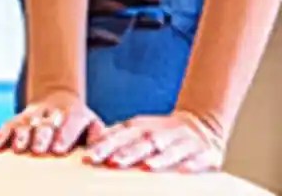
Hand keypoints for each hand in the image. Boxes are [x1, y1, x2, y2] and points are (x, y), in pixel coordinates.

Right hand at [0, 90, 105, 155]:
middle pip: (45, 123)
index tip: (59, 149)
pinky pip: (7, 125)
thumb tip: (101, 147)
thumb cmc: (78, 120)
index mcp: (73, 113)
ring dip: (21, 136)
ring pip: (25, 123)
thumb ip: (97, 134)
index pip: (70, 123)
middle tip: (38, 149)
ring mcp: (33, 114)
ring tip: (18, 148)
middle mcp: (51, 112)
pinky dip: (0, 136)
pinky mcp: (18, 118)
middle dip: (41, 136)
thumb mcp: (92, 122)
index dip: (64, 135)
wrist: (58, 96)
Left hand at [84, 111, 224, 172]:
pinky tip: (182, 171)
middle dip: (126, 152)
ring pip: (169, 149)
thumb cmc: (159, 133)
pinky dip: (190, 164)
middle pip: (142, 142)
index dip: (105, 146)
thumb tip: (88, 146)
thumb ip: (113, 137)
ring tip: (145, 167)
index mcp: (140, 127)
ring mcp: (184, 142)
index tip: (89, 157)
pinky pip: (198, 159)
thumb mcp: (136, 130)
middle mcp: (160, 133)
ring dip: (157, 158)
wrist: (202, 123)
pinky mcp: (206, 154)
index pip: (120, 136)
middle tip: (110, 162)